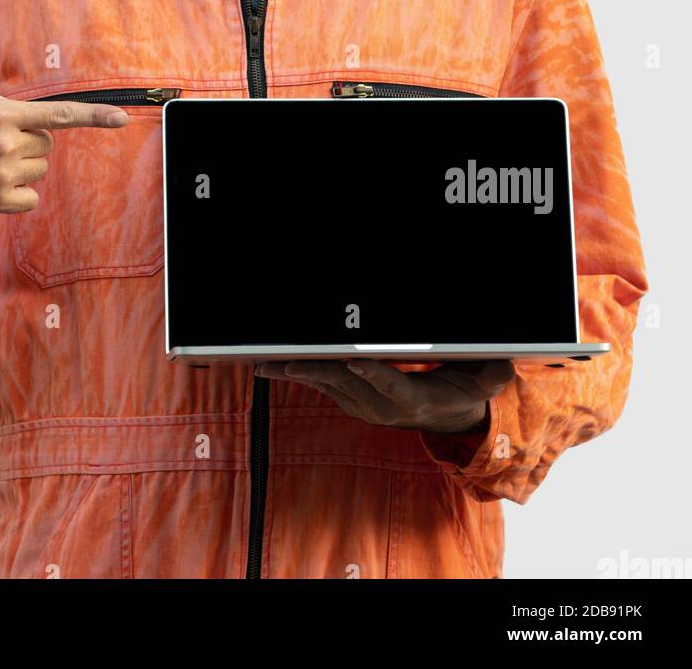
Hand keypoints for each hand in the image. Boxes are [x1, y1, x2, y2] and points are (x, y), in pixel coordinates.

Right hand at [0, 3, 130, 222]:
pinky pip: (30, 198)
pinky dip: (16, 193)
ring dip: (20, 166)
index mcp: (1, 113)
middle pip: (46, 143)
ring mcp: (0, 176)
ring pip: (38, 170)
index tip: (124, 119)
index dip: (95, 116)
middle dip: (26, 139)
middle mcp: (4, 145)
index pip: (59, 114)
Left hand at [254, 358, 515, 433]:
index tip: (357, 362)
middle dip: (315, 369)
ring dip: (297, 371)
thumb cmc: (466, 386)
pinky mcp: (354, 402)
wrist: (451, 414)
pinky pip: (324, 385)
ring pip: (328, 384)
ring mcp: (367, 407)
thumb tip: (506, 363)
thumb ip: (491, 372)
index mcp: (418, 399)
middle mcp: (386, 407)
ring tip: (266, 360)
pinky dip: (300, 372)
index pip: (395, 386)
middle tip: (286, 358)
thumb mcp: (487, 378)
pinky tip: (276, 364)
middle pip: (348, 384)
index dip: (374, 375)